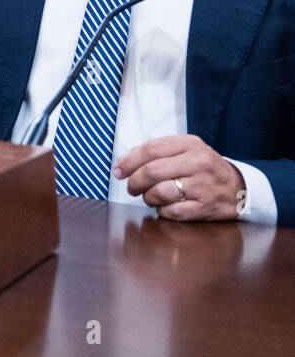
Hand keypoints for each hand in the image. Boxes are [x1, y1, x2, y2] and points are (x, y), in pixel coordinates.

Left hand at [115, 135, 245, 220]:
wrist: (239, 188)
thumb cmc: (202, 168)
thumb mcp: (185, 151)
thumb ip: (156, 153)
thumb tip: (122, 164)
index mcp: (191, 144)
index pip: (150, 149)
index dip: (128, 161)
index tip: (118, 171)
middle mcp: (198, 163)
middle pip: (151, 172)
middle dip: (134, 182)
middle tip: (132, 188)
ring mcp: (203, 187)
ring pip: (159, 193)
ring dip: (147, 198)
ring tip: (150, 197)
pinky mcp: (205, 208)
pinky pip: (171, 212)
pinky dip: (162, 211)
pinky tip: (166, 206)